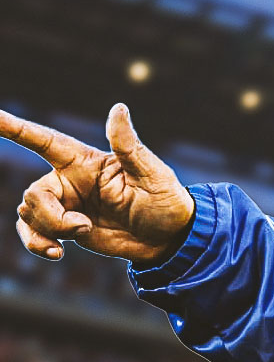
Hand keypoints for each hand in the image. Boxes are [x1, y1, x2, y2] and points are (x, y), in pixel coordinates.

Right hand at [4, 103, 194, 264]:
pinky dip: (37, 244)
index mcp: (86, 162)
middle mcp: (70, 181)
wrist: (169, 238)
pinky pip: (34, 233)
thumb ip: (129, 145)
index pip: (44, 140)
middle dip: (49, 214)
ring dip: (49, 229)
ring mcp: (67, 206)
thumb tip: (118, 108)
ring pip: (29, 213)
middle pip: (34, 192)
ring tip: (81, 234)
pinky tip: (56, 253)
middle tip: (83, 226)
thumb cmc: (165, 200)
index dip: (15, 128)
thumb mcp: (152, 173)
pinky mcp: (67, 229)